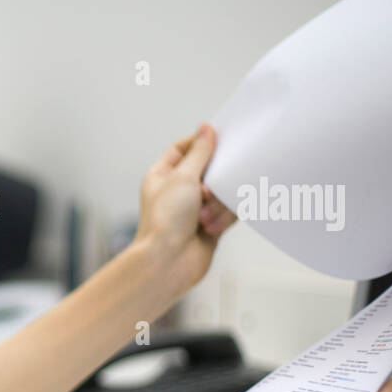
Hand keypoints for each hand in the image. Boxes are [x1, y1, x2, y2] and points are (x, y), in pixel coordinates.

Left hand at [133, 124, 236, 292]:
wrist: (168, 263)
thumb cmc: (166, 221)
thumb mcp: (183, 177)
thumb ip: (200, 152)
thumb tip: (207, 129)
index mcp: (162, 176)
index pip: (183, 149)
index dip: (200, 142)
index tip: (219, 138)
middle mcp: (177, 191)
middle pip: (209, 169)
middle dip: (214, 179)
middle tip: (209, 188)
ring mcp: (194, 208)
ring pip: (222, 191)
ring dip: (217, 204)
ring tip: (203, 217)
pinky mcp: (210, 224)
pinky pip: (229, 211)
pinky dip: (222, 218)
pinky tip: (210, 229)